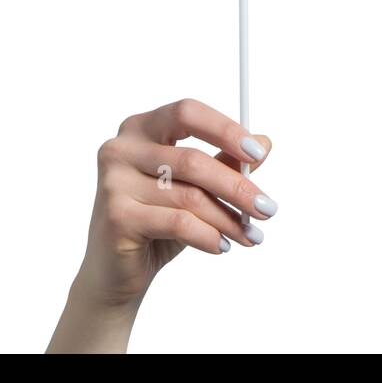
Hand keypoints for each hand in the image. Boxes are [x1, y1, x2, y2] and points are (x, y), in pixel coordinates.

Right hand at [48, 99, 274, 351]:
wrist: (116, 269)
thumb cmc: (157, 220)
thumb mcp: (194, 187)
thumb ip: (224, 162)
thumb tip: (265, 141)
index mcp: (141, 128)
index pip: (187, 113)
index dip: (225, 130)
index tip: (258, 153)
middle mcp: (121, 149)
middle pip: (193, 159)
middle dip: (237, 187)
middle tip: (268, 209)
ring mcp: (114, 182)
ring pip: (189, 197)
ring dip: (228, 219)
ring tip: (250, 236)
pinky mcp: (117, 217)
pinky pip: (178, 223)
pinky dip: (208, 236)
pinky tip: (222, 246)